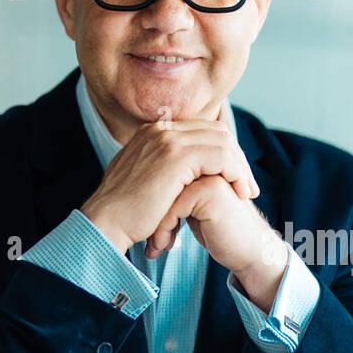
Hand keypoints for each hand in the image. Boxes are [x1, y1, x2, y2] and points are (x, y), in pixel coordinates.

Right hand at [79, 118, 258, 251]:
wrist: (105, 223)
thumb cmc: (125, 214)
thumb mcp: (145, 182)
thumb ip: (163, 171)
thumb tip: (182, 178)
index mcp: (153, 132)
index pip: (202, 131)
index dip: (224, 153)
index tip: (235, 179)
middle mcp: (160, 129)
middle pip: (216, 131)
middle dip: (237, 158)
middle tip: (247, 187)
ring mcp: (166, 139)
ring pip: (222, 141)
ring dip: (240, 166)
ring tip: (246, 192)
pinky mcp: (175, 156)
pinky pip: (220, 155)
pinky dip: (235, 172)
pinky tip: (238, 192)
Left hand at [145, 175, 288, 309]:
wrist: (249, 251)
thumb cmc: (219, 231)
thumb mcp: (191, 207)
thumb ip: (174, 190)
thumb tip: (139, 191)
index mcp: (198, 160)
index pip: (159, 175)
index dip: (150, 204)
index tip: (143, 229)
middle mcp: (204, 161)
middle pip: (159, 184)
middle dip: (149, 214)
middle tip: (147, 240)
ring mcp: (208, 173)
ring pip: (162, 196)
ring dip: (155, 225)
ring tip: (155, 246)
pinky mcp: (210, 190)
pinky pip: (172, 207)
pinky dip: (164, 230)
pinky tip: (164, 247)